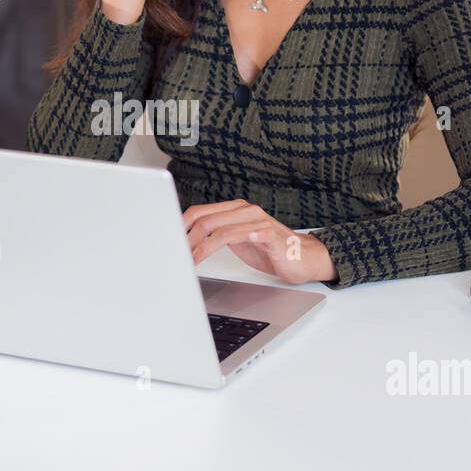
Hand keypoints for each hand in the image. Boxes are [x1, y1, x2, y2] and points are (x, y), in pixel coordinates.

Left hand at [182, 199, 337, 283]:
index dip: (181, 226)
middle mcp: (245, 211)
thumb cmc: (270, 250)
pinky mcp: (271, 235)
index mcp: (235, 210)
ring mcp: (259, 221)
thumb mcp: (238, 241)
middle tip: (176, 255)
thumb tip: (187, 243)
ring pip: (222, 229)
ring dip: (202, 246)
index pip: (200, 212)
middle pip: (206, 219)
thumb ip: (216, 236)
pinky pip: (250, 234)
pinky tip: (221, 247)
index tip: (168, 240)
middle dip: (187, 239)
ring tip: (191, 260)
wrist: (303, 257)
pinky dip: (236, 239)